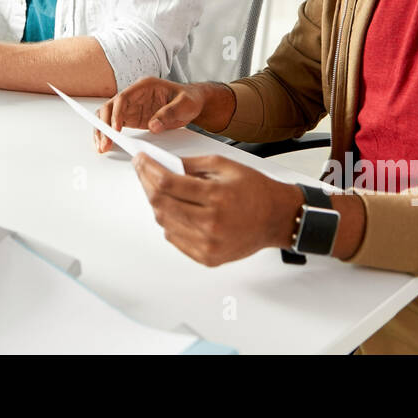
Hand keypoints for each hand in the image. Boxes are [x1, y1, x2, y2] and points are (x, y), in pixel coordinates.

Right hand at [95, 77, 204, 153]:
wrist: (193, 102)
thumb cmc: (189, 99)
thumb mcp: (185, 104)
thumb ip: (169, 113)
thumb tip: (153, 125)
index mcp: (144, 86)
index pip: (123, 97)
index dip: (117, 113)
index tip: (116, 129)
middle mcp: (134, 95)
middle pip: (110, 107)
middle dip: (104, 125)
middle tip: (105, 143)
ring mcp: (131, 106)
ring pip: (108, 116)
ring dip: (102, 130)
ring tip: (102, 147)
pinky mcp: (132, 117)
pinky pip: (114, 124)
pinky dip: (109, 134)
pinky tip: (106, 144)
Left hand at [134, 154, 300, 266]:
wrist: (276, 218)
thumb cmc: (255, 191)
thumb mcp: (224, 166)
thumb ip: (191, 165)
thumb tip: (162, 164)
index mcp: (216, 197)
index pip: (168, 184)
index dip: (148, 170)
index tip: (141, 160)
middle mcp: (211, 223)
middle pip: (161, 204)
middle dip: (146, 183)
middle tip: (143, 171)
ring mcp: (208, 244)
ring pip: (164, 223)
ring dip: (156, 203)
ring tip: (159, 188)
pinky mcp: (207, 257)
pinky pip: (174, 239)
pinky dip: (169, 222)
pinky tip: (174, 209)